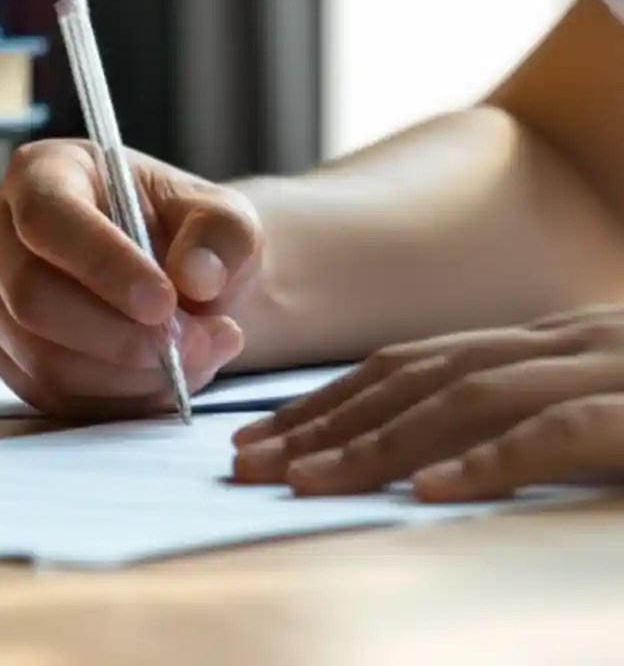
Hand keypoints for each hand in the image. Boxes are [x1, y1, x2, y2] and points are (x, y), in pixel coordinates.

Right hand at [0, 138, 262, 419]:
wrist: (180, 285)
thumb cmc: (188, 236)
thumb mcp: (225, 218)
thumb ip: (222, 237)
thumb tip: (196, 275)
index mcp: (41, 174)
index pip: (47, 217)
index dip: (101, 264)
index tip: (162, 301)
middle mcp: (0, 236)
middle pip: (31, 297)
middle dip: (117, 334)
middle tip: (190, 344)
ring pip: (42, 357)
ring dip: (127, 374)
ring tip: (196, 358)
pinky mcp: (9, 357)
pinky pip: (52, 395)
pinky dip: (117, 399)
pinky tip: (165, 379)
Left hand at [230, 304, 623, 500]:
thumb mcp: (598, 397)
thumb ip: (521, 410)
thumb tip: (426, 452)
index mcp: (541, 343)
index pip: (411, 366)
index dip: (325, 401)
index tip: (257, 439)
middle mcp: (561, 345)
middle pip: (415, 378)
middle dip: (321, 422)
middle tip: (246, 463)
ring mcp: (605, 371)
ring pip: (466, 398)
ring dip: (376, 442)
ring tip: (303, 481)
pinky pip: (558, 433)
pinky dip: (487, 461)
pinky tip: (428, 491)